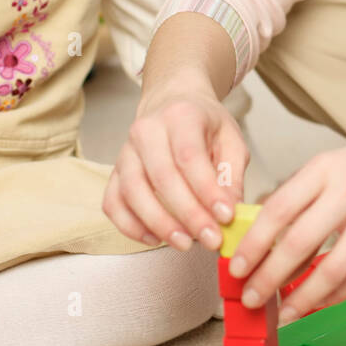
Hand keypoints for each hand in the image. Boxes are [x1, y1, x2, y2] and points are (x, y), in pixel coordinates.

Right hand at [102, 77, 247, 251]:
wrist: (173, 102)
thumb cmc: (205, 124)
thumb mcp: (231, 138)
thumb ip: (232, 174)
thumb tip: (231, 210)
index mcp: (180, 116)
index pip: (189, 156)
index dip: (207, 190)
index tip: (225, 216)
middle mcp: (146, 131)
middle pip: (161, 177)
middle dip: (188, 214)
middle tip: (210, 238)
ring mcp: (125, 151)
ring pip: (132, 192)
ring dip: (159, 223)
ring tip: (185, 243)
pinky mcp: (114, 171)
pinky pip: (113, 203)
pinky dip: (130, 225)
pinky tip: (155, 238)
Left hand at [227, 128, 345, 323]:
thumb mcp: (334, 164)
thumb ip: (301, 195)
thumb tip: (262, 236)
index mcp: (327, 169)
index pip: (279, 210)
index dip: (254, 244)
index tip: (238, 266)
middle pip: (299, 244)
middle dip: (268, 278)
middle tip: (253, 296)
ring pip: (331, 270)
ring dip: (301, 298)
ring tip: (285, 310)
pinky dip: (334, 296)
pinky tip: (319, 301)